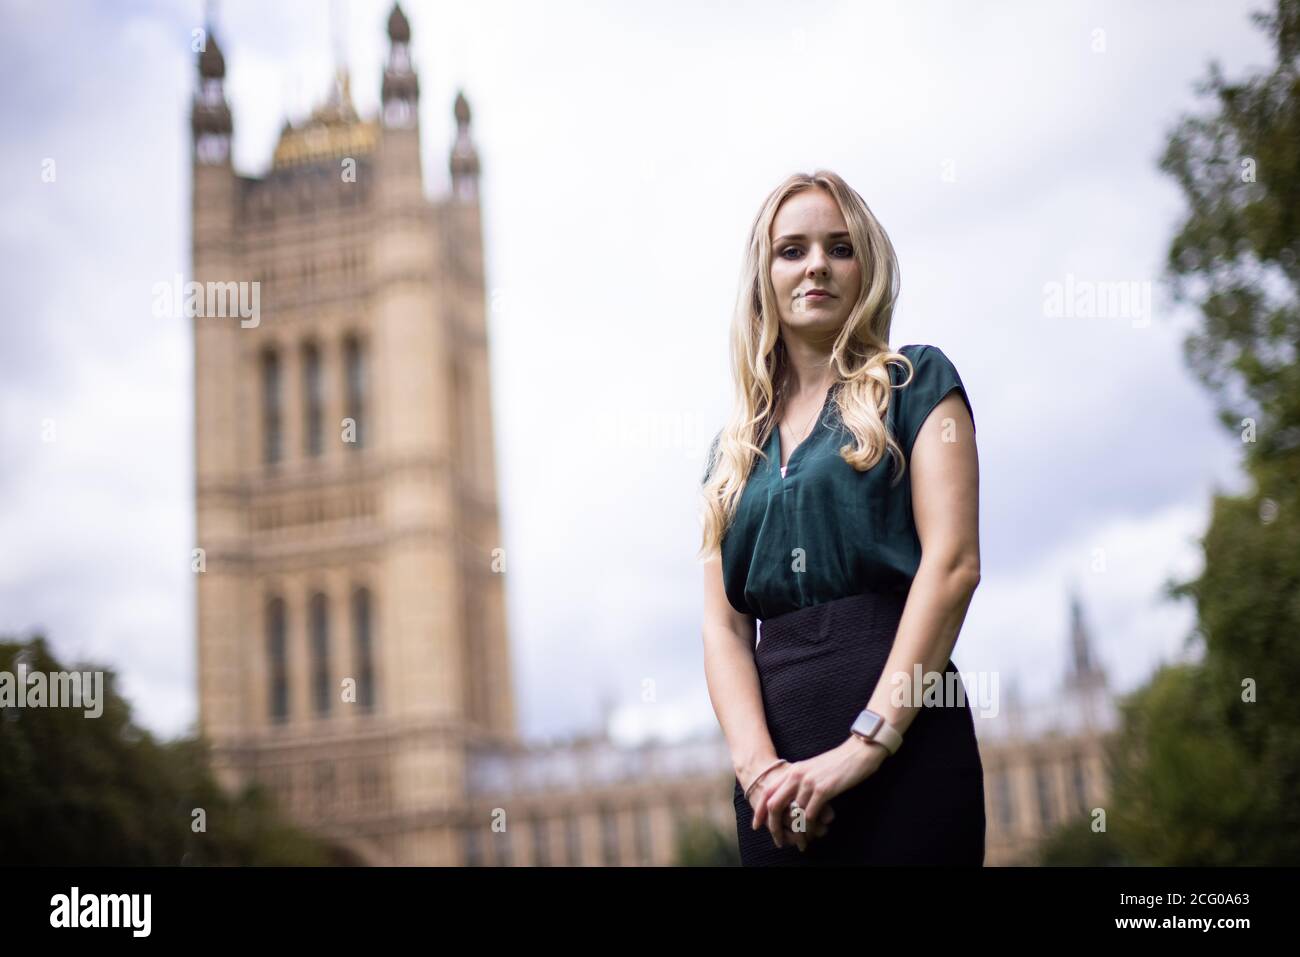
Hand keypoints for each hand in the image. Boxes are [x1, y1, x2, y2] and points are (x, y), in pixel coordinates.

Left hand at [751, 737, 887, 851]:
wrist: (857, 752)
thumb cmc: (837, 763)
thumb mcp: (812, 769)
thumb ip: (799, 782)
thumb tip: (792, 803)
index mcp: (792, 770)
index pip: (768, 792)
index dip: (760, 811)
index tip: (757, 825)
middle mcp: (796, 776)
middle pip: (774, 805)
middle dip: (774, 827)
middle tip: (778, 840)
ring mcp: (808, 783)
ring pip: (795, 815)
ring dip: (798, 832)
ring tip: (801, 843)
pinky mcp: (823, 790)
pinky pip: (810, 815)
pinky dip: (810, 828)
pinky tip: (813, 834)